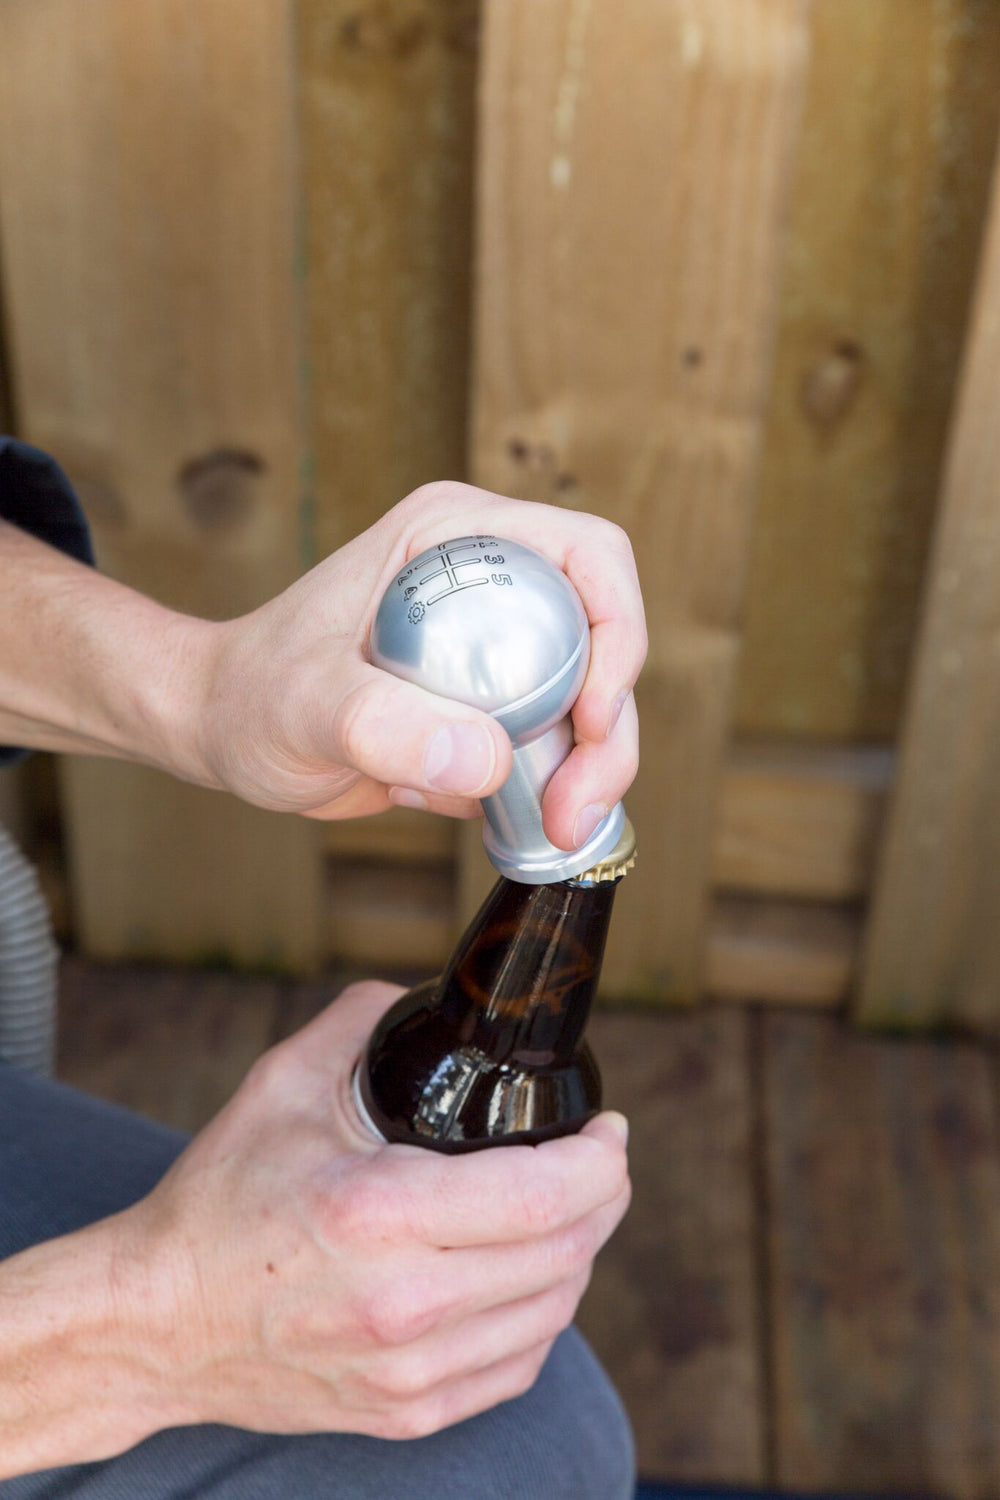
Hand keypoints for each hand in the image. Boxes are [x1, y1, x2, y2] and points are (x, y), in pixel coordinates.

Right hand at [122, 982, 630, 1440]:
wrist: (156, 1324)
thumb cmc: (217, 1203)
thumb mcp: (281, 1084)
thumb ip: (364, 1022)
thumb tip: (435, 995)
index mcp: (378, 1215)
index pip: (544, 1197)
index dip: (601, 1162)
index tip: (609, 1130)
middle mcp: (402, 1305)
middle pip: (565, 1255)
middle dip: (603, 1198)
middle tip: (598, 1160)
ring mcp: (408, 1372)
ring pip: (552, 1313)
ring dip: (579, 1254)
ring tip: (566, 1211)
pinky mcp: (406, 1415)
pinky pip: (517, 1366)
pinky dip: (542, 1314)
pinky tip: (529, 1276)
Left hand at [192, 482, 645, 851]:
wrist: (223, 733)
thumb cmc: (251, 696)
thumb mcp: (306, 706)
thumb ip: (382, 726)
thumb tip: (488, 761)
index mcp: (456, 538)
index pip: (587, 555)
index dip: (618, 628)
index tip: (592, 715)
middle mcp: (492, 581)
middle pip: (604, 639)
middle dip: (610, 727)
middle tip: (577, 804)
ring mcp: (498, 644)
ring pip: (592, 699)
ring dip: (595, 768)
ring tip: (559, 827)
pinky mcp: (493, 703)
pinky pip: (557, 742)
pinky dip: (560, 788)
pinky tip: (525, 826)